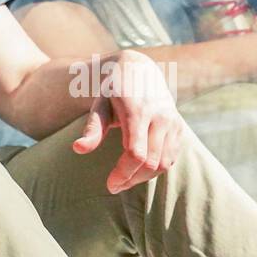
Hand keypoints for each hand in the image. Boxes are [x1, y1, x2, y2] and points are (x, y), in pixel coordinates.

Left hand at [71, 50, 187, 193]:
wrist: (139, 70)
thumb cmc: (113, 90)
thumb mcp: (99, 105)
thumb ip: (92, 128)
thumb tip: (78, 149)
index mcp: (138, 111)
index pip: (136, 153)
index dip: (124, 174)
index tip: (110, 184)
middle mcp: (160, 116)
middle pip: (150, 162)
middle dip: (131, 179)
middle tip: (114, 186)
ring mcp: (173, 122)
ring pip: (163, 164)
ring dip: (144, 177)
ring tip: (125, 178)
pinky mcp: (179, 127)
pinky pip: (171, 158)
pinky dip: (156, 169)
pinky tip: (139, 169)